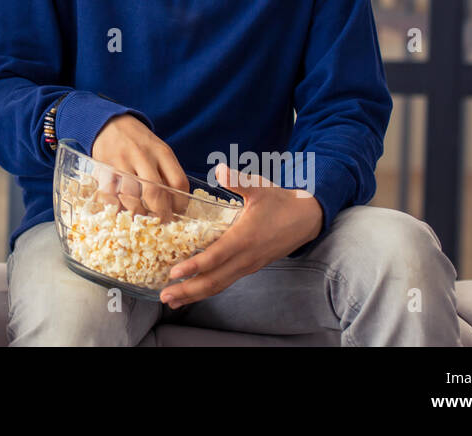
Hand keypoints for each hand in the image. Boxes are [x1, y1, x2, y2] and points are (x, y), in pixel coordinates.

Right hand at [90, 113, 188, 217]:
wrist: (110, 123)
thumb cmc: (138, 142)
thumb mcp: (158, 150)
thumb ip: (166, 174)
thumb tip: (174, 207)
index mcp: (161, 152)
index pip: (178, 182)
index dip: (181, 204)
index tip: (177, 214)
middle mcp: (142, 155)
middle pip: (154, 193)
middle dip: (159, 214)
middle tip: (160, 223)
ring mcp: (121, 161)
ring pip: (131, 197)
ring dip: (137, 213)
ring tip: (141, 220)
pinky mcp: (103, 167)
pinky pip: (110, 195)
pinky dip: (116, 207)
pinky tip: (121, 210)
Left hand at [159, 163, 324, 308]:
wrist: (307, 218)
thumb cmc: (281, 201)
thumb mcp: (259, 187)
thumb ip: (238, 181)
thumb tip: (219, 169)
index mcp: (244, 238)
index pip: (216, 257)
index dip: (194, 266)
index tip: (175, 273)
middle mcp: (246, 257)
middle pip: (214, 280)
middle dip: (188, 290)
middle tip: (164, 296)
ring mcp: (249, 265)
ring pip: (220, 285)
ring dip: (195, 295)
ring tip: (173, 301)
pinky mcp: (250, 267)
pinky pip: (226, 282)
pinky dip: (208, 288)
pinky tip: (193, 291)